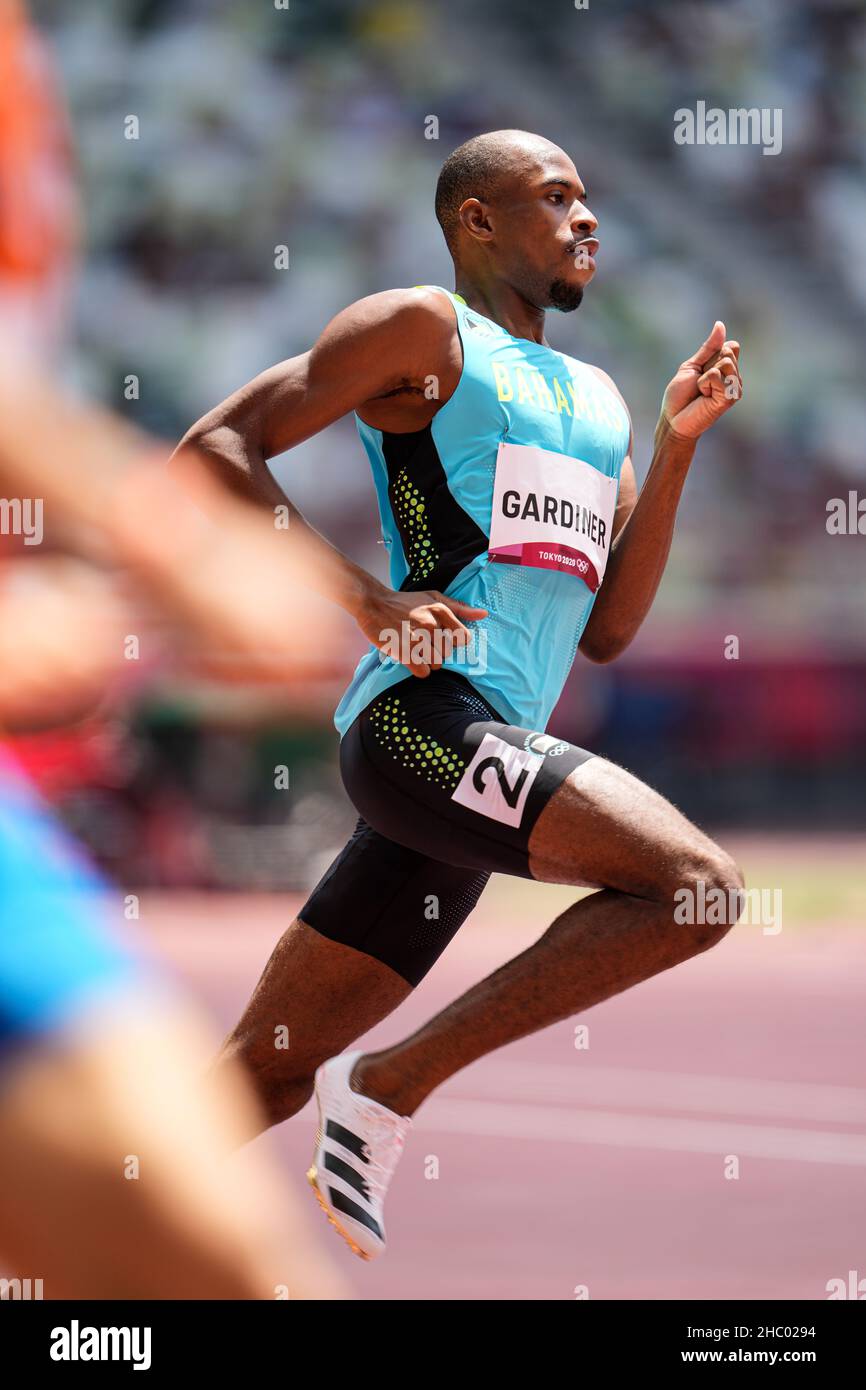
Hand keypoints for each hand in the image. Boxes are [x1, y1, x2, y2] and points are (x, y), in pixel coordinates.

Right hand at [357, 586, 487, 677]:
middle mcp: (430, 624)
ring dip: (427, 661)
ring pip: (436, 664)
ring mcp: (416, 638)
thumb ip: (459, 608)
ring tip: (415, 650)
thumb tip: (484, 614)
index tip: (441, 638)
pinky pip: (422, 671)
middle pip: (447, 653)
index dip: (453, 641)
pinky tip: (410, 658)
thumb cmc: (405, 602)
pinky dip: (418, 669)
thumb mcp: (433, 598)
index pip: (462, 638)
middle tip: (423, 643)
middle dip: (437, 652)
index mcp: (440, 611)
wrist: (374, 603)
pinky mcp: (403, 651)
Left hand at [659, 321, 742, 441]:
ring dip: (706, 374)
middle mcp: (734, 378)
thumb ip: (708, 348)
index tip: (701, 370)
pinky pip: (718, 376)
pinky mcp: (730, 398)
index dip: (713, 353)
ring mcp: (734, 389)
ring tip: (702, 390)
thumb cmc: (680, 395)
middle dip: (708, 364)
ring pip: (726, 362)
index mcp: (727, 370)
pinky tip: (704, 396)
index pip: (731, 346)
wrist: (673, 419)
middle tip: (700, 383)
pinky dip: (705, 383)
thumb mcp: (692, 366)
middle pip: (729, 352)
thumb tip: (721, 325)